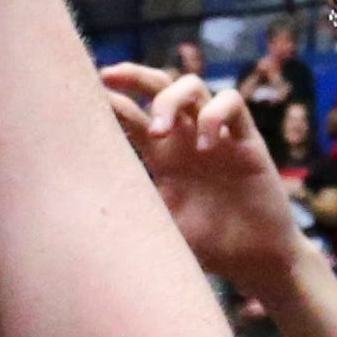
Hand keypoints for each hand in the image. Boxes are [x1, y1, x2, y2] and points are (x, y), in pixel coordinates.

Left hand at [101, 64, 300, 294]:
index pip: (131, 114)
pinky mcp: (247, 140)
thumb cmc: (206, 247)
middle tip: (109, 77)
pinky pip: (232, 102)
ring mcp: (216, 134)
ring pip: (192, 84)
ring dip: (170, 98)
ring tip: (160, 133)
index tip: (83, 94)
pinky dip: (214, 114)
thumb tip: (84, 205)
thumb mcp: (159, 226)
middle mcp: (185, 137)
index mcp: (160, 155)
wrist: (254, 260)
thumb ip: (133, 208)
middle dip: (132, 75)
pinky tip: (205, 144)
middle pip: (157, 84)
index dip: (109, 101)